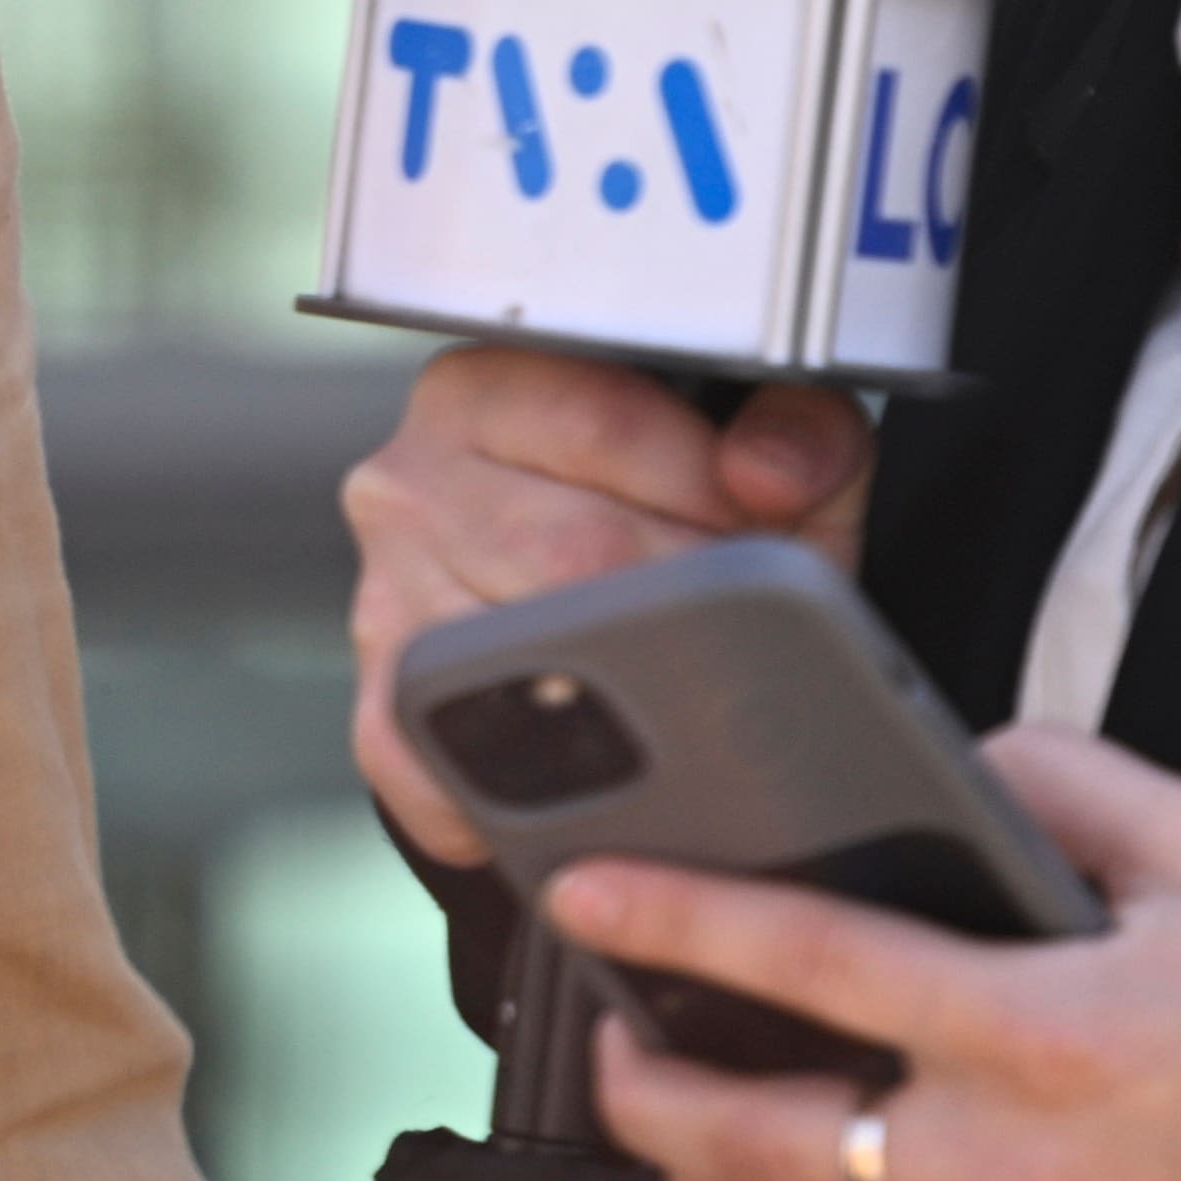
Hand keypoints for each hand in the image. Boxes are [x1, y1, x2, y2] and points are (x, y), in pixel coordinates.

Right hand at [341, 347, 871, 862]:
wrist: (572, 604)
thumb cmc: (660, 519)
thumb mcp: (752, 454)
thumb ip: (798, 434)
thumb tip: (762, 478)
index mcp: (483, 392)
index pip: (607, 423)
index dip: (714, 490)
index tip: (768, 529)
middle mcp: (408, 482)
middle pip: (577, 554)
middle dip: (688, 602)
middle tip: (733, 622)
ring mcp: (383, 598)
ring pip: (525, 658)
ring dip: (628, 693)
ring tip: (672, 680)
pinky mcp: (381, 704)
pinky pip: (443, 758)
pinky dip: (525, 787)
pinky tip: (591, 776)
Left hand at [552, 728, 1180, 1180]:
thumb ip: (1055, 780)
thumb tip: (949, 754)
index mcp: (1040, 1028)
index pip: (806, 961)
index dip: (675, 919)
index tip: (584, 890)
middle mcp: (1017, 1163)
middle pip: (764, 1148)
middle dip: (647, 1098)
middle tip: (605, 1046)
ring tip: (668, 1133)